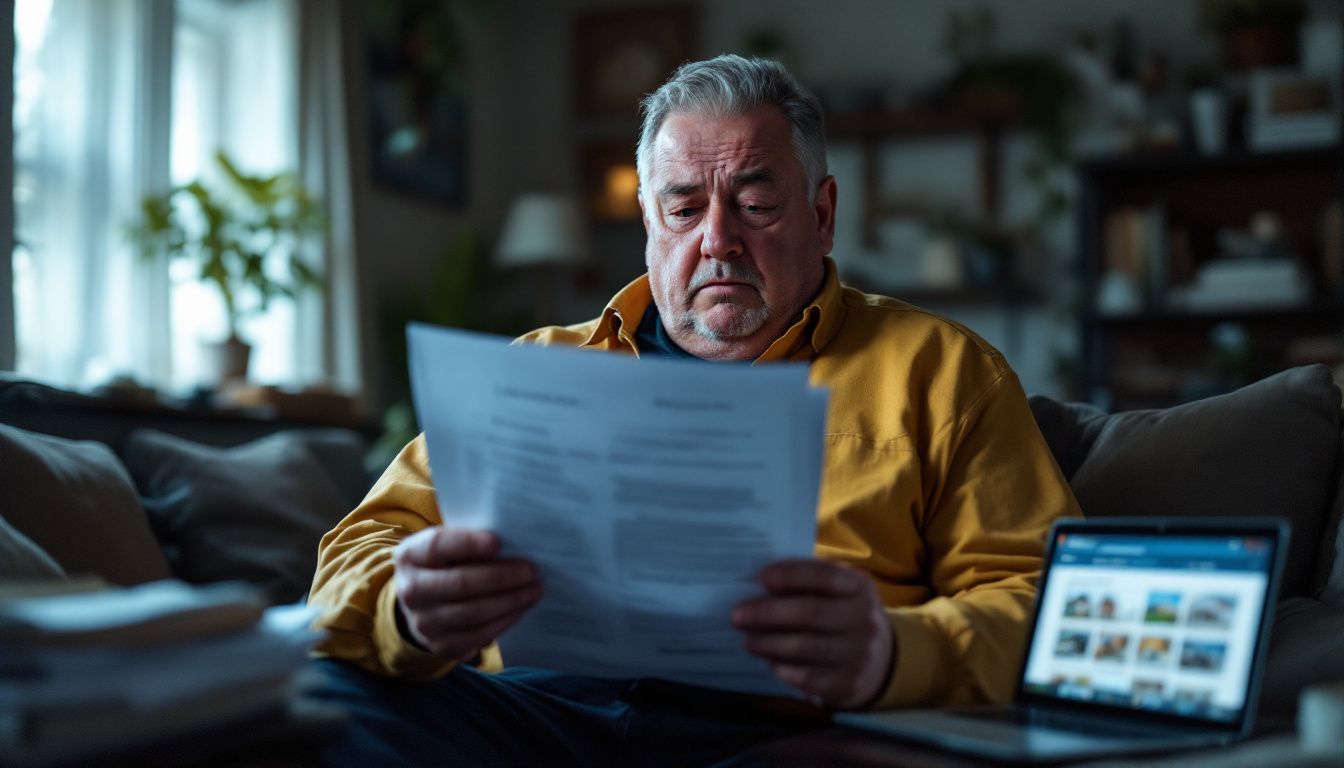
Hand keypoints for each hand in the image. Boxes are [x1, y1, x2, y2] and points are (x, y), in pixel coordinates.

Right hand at [392, 527, 541, 660]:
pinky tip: (521, 607)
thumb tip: (514, 542)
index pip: (437, 546)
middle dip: (501, 576)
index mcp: (410, 555)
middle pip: (460, 583)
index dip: (467, 543)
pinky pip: (478, 635)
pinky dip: (505, 620)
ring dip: (510, 600)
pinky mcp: (440, 645)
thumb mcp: (448, 546)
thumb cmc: (447, 564)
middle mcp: (411, 590)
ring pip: (473, 612)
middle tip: (531, 570)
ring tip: (534, 589)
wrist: (424, 603)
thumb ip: (471, 541)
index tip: (498, 541)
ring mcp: (423, 622)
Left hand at [732, 559, 893, 708]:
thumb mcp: (840, 594)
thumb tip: (759, 584)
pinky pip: (808, 676)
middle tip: (737, 615)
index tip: (759, 577)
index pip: (824, 576)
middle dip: (768, 613)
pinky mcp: (849, 683)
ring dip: (769, 643)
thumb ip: (809, 584)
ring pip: (805, 646)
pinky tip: (769, 662)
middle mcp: (865, 619)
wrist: (882, 662)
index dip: (790, 575)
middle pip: (810, 612)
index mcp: (860, 588)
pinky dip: (784, 669)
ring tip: (747, 640)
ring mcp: (860, 654)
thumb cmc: (845, 617)